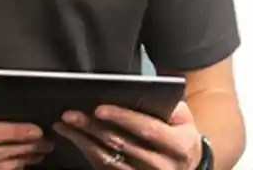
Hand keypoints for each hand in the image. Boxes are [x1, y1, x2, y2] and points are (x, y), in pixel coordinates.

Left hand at [53, 100, 203, 168]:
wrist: (188, 164)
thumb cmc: (179, 134)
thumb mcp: (182, 119)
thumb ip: (168, 104)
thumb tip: (144, 90)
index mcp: (179, 145)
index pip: (147, 129)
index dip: (122, 118)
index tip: (99, 109)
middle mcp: (163, 165)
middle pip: (122, 144)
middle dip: (93, 127)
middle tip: (71, 114)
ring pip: (109, 159)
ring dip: (83, 140)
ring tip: (65, 124)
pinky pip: (105, 167)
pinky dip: (86, 151)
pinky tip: (73, 137)